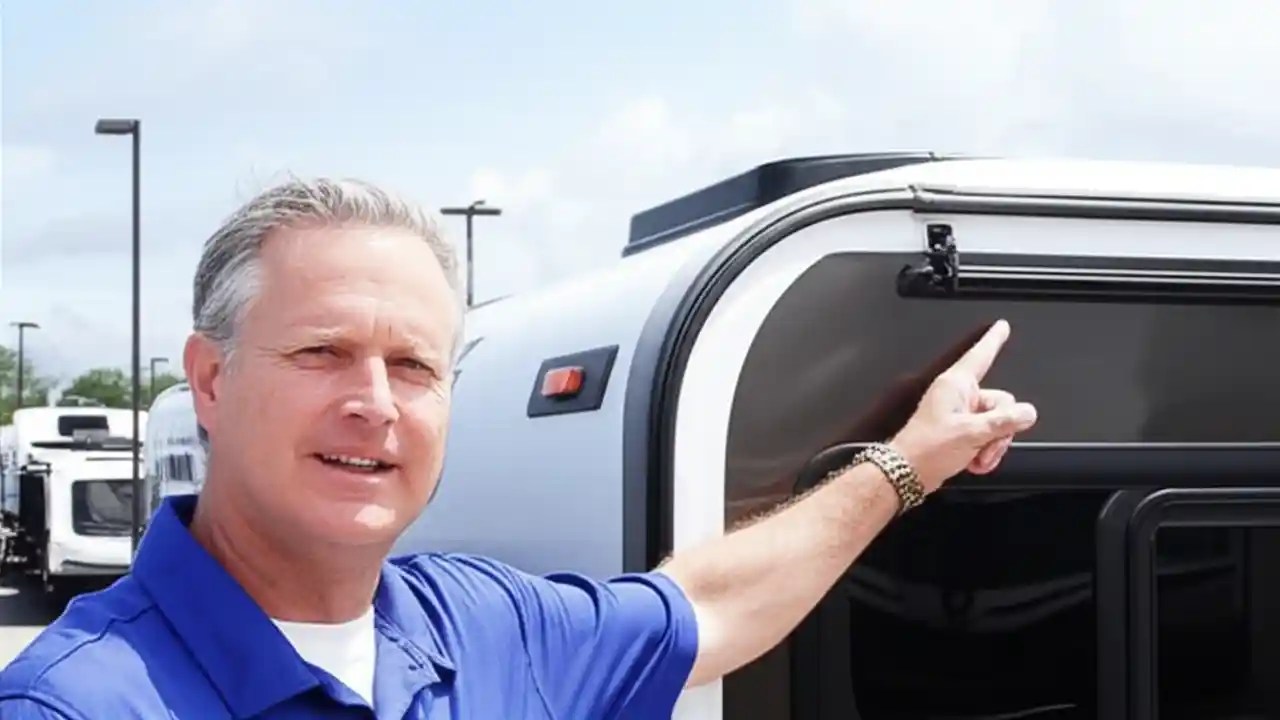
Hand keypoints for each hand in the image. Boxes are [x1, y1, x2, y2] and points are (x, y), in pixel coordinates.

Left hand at [887, 319, 1037, 493]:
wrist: (907, 473)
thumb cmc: (926, 448)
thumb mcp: (971, 433)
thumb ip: (1004, 422)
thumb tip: (1027, 413)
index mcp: (956, 385)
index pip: (980, 355)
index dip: (993, 340)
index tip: (1002, 326)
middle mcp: (958, 396)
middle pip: (1001, 404)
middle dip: (1001, 431)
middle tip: (986, 447)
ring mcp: (959, 415)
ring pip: (997, 424)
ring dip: (992, 446)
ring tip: (977, 458)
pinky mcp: (960, 432)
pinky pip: (987, 437)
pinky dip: (985, 452)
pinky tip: (974, 464)